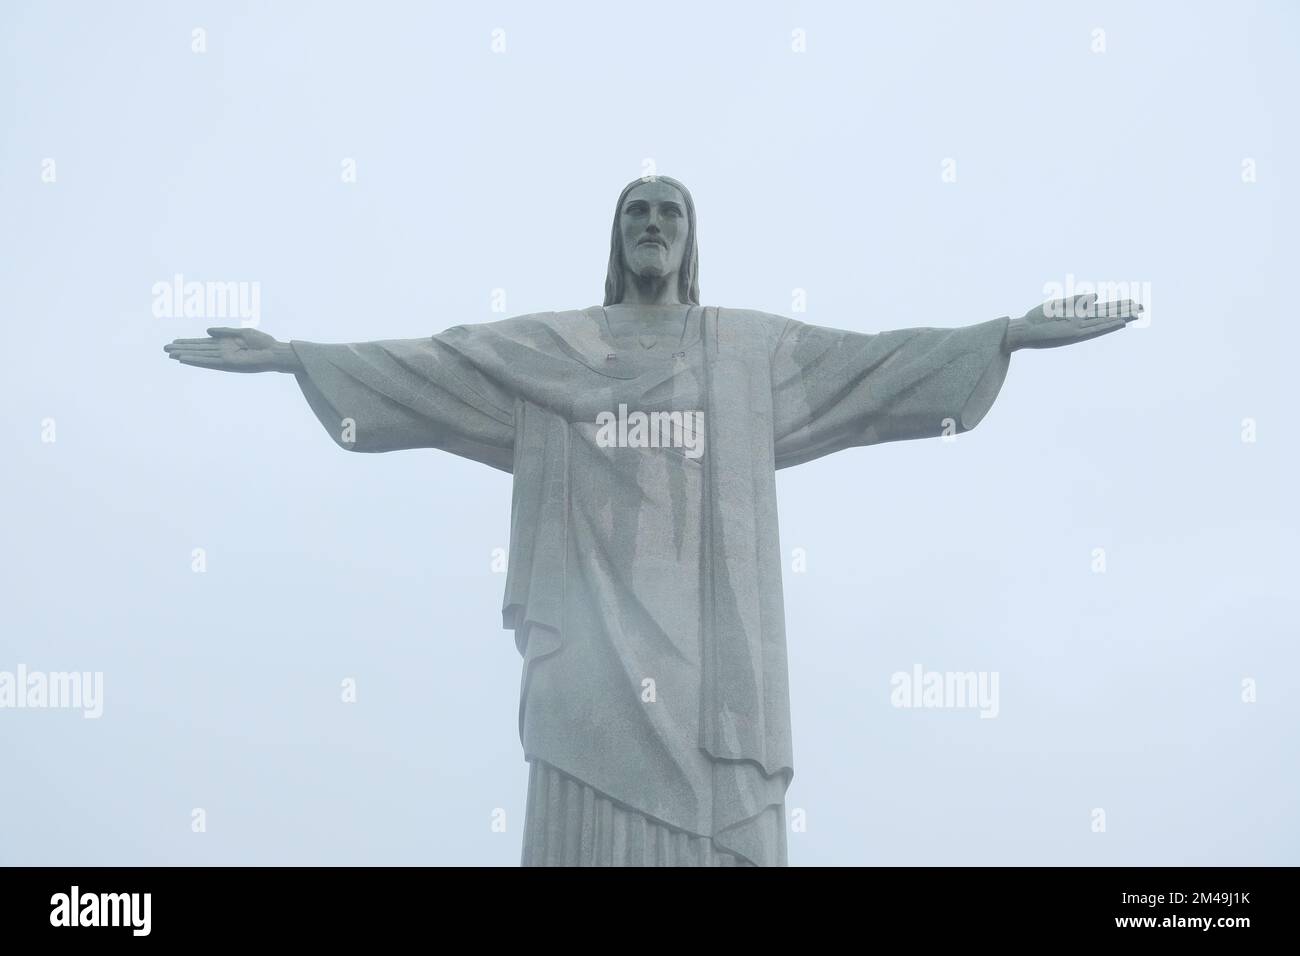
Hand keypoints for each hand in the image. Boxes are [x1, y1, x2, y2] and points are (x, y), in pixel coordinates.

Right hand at [164, 327, 300, 372]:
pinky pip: (209, 362)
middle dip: (182, 349)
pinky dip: (197, 360)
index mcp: (225, 343)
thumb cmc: (263, 342)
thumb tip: (206, 331)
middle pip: (198, 350)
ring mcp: (224, 358)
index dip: (188, 343)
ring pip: (200, 356)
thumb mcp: (242, 332)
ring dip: (185, 355)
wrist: (275, 352)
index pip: (202, 343)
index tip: (174, 342)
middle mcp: (222, 352)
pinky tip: (184, 359)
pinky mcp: (228, 364)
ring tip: (170, 354)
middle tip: (164, 349)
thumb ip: (224, 331)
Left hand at [1005, 293, 1142, 350]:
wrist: (1024, 330)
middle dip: (1125, 310)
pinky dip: (1106, 325)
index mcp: (1079, 313)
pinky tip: (1118, 321)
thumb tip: (1098, 295)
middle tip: (1144, 307)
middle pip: (1108, 313)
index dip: (1119, 305)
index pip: (1104, 308)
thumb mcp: (1059, 304)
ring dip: (1120, 316)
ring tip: (1136, 313)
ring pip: (1105, 320)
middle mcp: (1082, 321)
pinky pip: (1094, 328)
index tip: (1134, 301)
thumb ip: (1078, 300)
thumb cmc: (1039, 318)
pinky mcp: (1073, 333)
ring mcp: (1080, 327)